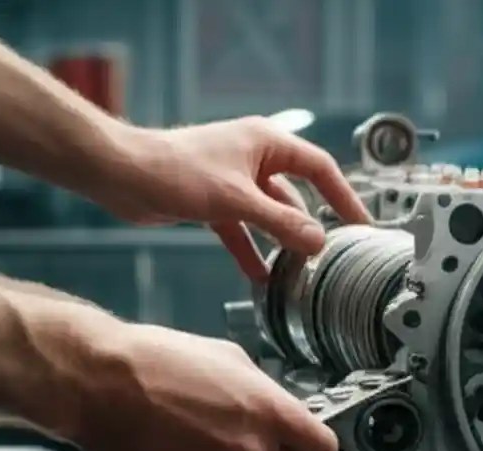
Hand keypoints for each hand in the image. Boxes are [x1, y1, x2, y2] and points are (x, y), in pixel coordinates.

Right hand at [63, 323, 337, 450]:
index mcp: (270, 412)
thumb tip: (274, 405)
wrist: (101, 386)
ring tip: (200, 448)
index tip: (304, 443)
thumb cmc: (159, 361)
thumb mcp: (225, 356)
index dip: (314, 445)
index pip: (323, 448)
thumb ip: (260, 389)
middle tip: (240, 439)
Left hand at [103, 117, 371, 281]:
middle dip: (312, 226)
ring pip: (270, 215)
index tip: (361, 224)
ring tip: (300, 272)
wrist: (121, 174)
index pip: (321, 168)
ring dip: (282, 243)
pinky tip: (260, 276)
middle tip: (333, 254)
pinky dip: (252, 251)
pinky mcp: (214, 201)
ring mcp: (234, 181)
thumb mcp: (236, 201)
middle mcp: (254, 158)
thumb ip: (281, 223)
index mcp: (267, 142)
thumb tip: (318, 242)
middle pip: (297, 195)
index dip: (344, 197)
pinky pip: (243, 230)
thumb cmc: (173, 170)